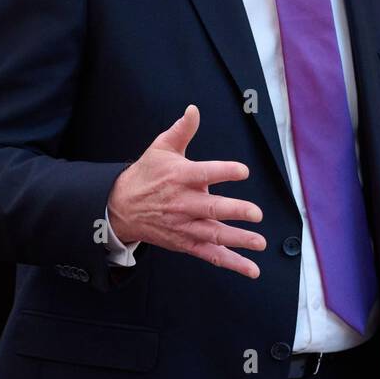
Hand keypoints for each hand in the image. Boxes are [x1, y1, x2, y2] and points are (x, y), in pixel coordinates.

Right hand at [108, 105, 265, 276]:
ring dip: (238, 241)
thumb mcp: (160, 148)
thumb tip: (194, 109)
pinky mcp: (186, 243)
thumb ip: (182, 130)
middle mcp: (183, 203)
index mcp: (180, 177)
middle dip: (234, 211)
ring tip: (260, 243)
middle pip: (211, 209)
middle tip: (256, 214)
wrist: (120, 208)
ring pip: (214, 235)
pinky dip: (231, 263)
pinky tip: (251, 269)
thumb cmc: (146, 175)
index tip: (243, 171)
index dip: (224, 172)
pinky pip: (210, 254)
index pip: (204, 173)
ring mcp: (185, 226)